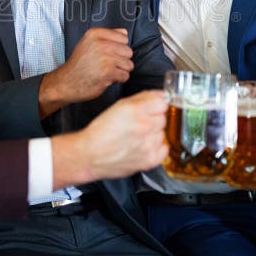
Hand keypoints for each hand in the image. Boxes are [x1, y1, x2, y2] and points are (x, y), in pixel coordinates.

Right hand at [39, 28, 132, 117]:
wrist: (66, 82)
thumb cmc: (78, 64)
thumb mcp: (88, 43)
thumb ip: (107, 35)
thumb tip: (124, 32)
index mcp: (95, 34)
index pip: (124, 37)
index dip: (118, 47)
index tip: (108, 53)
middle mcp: (100, 44)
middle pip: (128, 51)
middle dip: (121, 60)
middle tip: (108, 64)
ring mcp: (105, 58)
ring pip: (128, 64)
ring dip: (120, 70)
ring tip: (107, 71)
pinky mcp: (108, 73)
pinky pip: (125, 75)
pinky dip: (118, 79)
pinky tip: (107, 78)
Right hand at [51, 90, 167, 188]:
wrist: (90, 155)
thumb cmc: (101, 132)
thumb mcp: (119, 106)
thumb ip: (143, 97)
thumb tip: (160, 95)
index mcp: (136, 110)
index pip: (163, 103)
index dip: (155, 106)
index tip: (152, 109)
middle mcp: (144, 127)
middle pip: (163, 118)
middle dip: (153, 120)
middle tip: (139, 125)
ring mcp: (149, 144)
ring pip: (163, 133)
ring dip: (154, 134)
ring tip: (137, 137)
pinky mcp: (150, 160)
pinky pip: (164, 149)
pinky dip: (157, 147)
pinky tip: (143, 146)